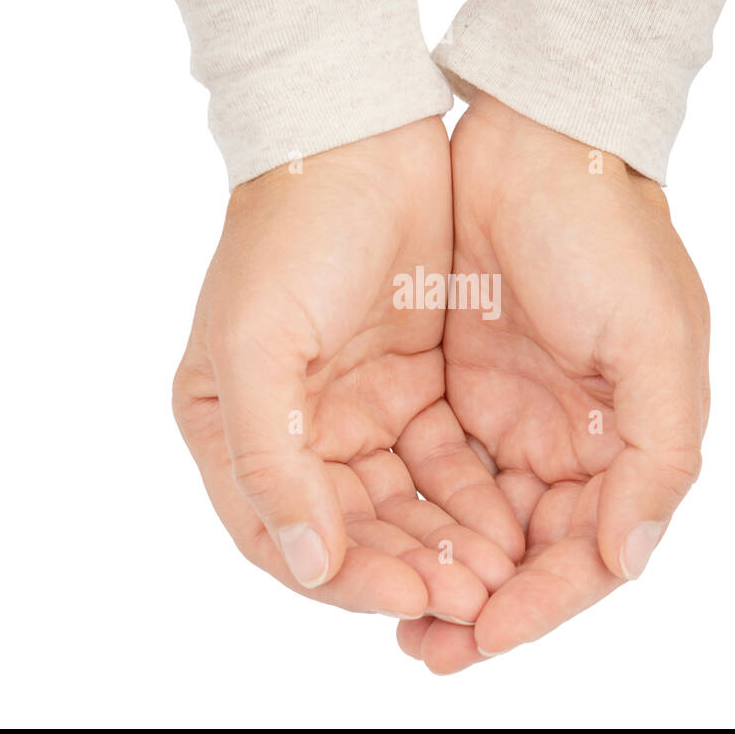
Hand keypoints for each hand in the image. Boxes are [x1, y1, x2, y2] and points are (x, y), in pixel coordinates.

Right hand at [173, 118, 523, 624]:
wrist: (360, 135)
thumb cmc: (292, 230)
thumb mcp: (258, 342)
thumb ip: (270, 458)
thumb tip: (306, 563)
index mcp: (229, 426)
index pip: (279, 534)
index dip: (344, 577)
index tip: (410, 598)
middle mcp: (289, 431)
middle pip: (348, 530)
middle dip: (407, 567)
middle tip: (471, 598)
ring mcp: (352, 410)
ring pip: (401, 505)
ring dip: (443, 543)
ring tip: (495, 574)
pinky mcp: (410, 387)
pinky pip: (440, 463)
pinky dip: (468, 496)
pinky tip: (504, 523)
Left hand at [398, 94, 709, 671]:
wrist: (538, 140)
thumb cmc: (609, 234)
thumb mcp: (658, 340)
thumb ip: (656, 457)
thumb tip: (627, 560)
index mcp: (629, 441)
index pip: (588, 554)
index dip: (542, 605)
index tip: (485, 636)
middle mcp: (573, 441)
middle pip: (527, 553)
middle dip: (481, 603)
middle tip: (425, 647)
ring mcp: (513, 415)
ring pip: (476, 521)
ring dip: (442, 566)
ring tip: (397, 611)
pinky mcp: (460, 385)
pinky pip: (435, 468)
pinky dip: (416, 507)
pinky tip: (383, 535)